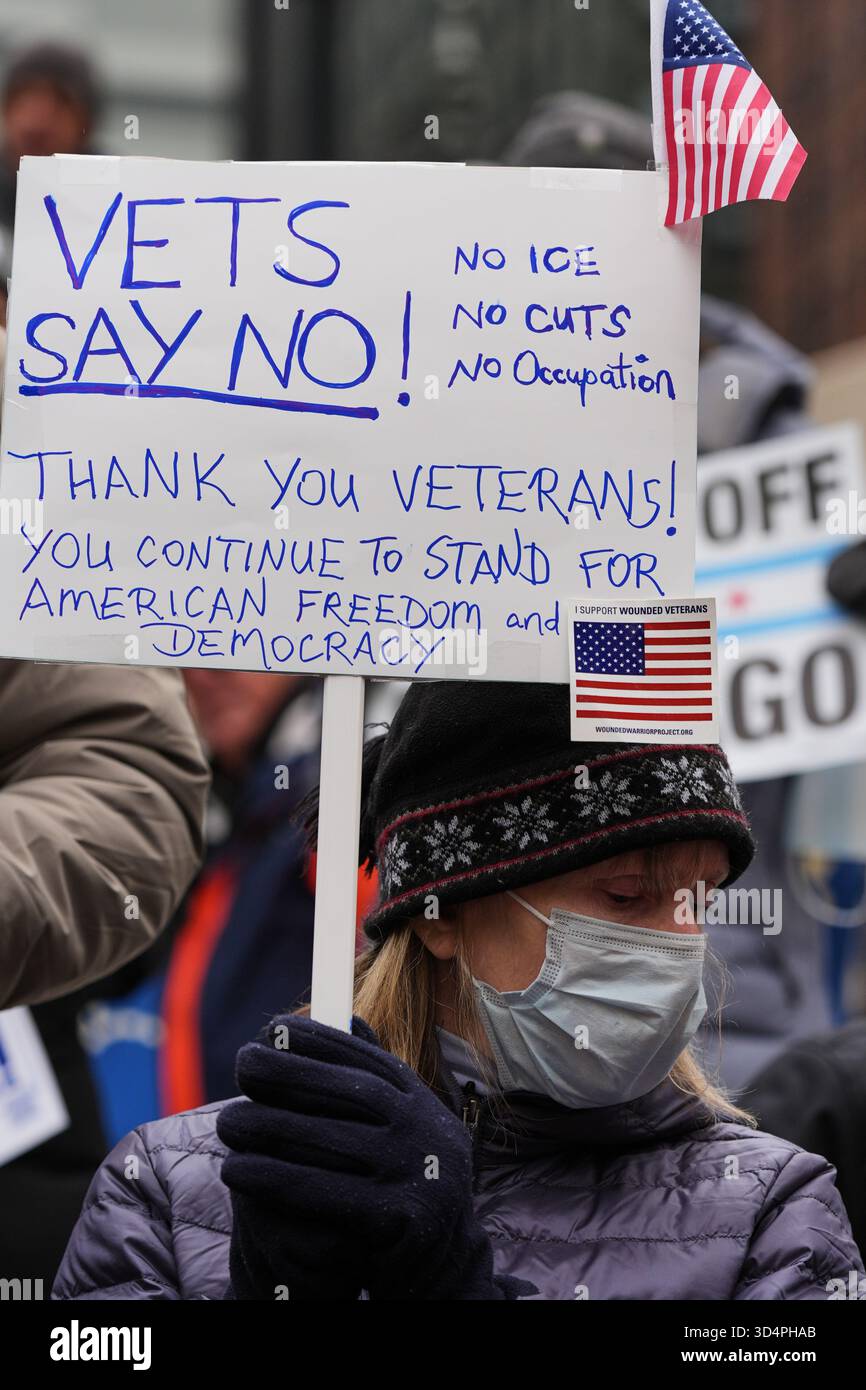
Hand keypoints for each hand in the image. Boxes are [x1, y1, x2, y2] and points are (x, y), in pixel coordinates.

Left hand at [217, 1013, 525, 1299]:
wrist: (442, 1267)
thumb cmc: (401, 1186)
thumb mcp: (401, 1128)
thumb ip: (374, 1082)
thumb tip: (343, 1018)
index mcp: (422, 1103)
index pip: (368, 1059)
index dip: (319, 1039)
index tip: (273, 1027)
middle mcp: (425, 1130)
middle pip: (349, 1091)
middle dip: (290, 1073)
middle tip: (242, 1062)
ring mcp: (416, 1172)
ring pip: (330, 1139)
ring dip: (270, 1127)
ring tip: (227, 1121)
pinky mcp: (401, 1218)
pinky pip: (323, 1192)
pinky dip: (274, 1179)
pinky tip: (237, 1170)